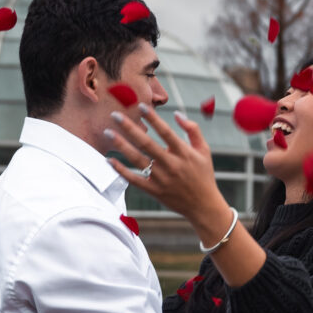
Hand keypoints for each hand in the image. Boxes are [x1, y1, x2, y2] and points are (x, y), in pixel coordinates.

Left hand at [103, 105, 231, 238]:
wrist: (203, 206)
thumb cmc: (203, 175)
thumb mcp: (204, 150)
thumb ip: (193, 129)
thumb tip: (177, 113)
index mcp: (184, 153)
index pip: (166, 132)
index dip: (153, 118)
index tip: (141, 106)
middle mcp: (172, 165)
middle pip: (147, 144)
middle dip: (129, 128)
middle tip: (115, 115)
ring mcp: (162, 179)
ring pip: (137, 160)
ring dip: (121, 145)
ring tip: (108, 133)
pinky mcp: (155, 191)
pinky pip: (135, 179)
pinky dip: (121, 170)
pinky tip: (109, 160)